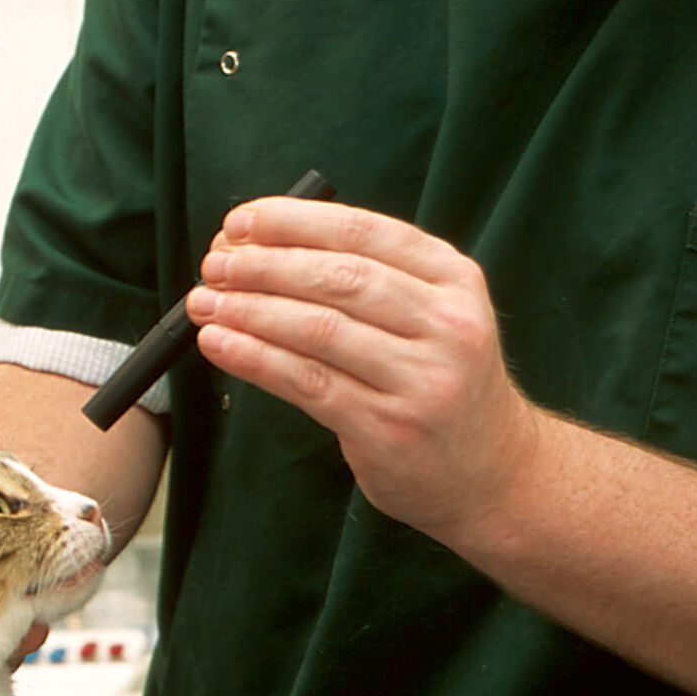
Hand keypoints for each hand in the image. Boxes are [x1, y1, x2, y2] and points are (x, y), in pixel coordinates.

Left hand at [186, 197, 541, 538]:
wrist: (492, 474)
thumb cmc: (440, 386)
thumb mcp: (433, 318)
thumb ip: (369, 282)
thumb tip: (259, 250)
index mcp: (454, 279)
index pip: (364, 232)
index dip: (294, 222)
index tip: (241, 221)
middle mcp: (447, 324)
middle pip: (338, 278)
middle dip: (264, 265)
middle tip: (213, 263)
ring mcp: (421, 379)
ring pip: (318, 329)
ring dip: (249, 310)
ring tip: (204, 302)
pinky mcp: (388, 427)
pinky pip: (307, 382)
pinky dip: (254, 359)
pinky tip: (219, 345)